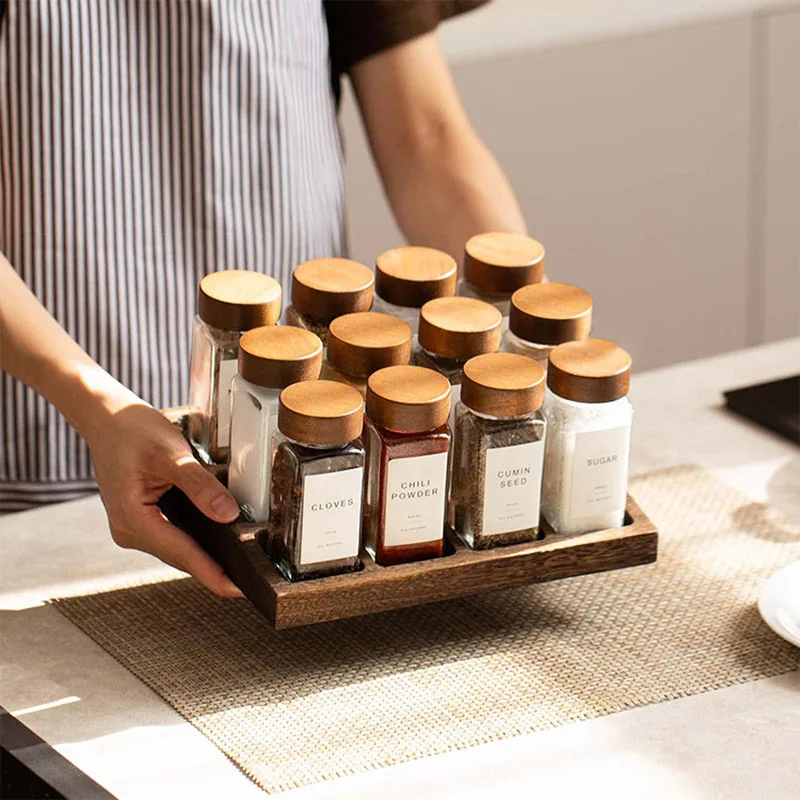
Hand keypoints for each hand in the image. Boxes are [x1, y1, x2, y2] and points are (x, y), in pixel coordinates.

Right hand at [85, 400, 242, 597]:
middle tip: (251, 579)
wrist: (107, 418)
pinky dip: (195, 538)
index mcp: (132, 519)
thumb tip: (228, 514)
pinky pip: (173, 535)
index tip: (238, 589)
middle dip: (214, 567)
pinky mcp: (142, 519)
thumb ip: (199, 485)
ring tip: (241, 563)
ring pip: (178, 547)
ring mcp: (134, 526)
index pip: (181, 554)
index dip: (212, 573)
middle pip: (180, 556)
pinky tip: (218, 539)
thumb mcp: (170, 453)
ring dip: (205, 553)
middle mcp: (129, 530)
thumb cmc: (132, 430)